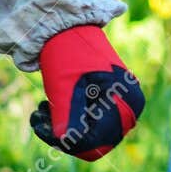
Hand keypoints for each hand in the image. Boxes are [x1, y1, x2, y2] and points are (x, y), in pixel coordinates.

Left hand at [29, 26, 143, 161]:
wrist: (68, 29)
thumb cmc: (68, 53)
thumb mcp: (63, 86)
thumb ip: (66, 117)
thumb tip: (64, 141)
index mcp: (126, 102)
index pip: (97, 140)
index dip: (68, 142)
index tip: (42, 128)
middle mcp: (130, 107)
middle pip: (96, 141)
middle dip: (65, 135)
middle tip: (39, 119)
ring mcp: (122, 105)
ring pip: (91, 134)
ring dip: (64, 128)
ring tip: (41, 109)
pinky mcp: (111, 102)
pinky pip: (91, 124)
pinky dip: (70, 120)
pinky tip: (51, 107)